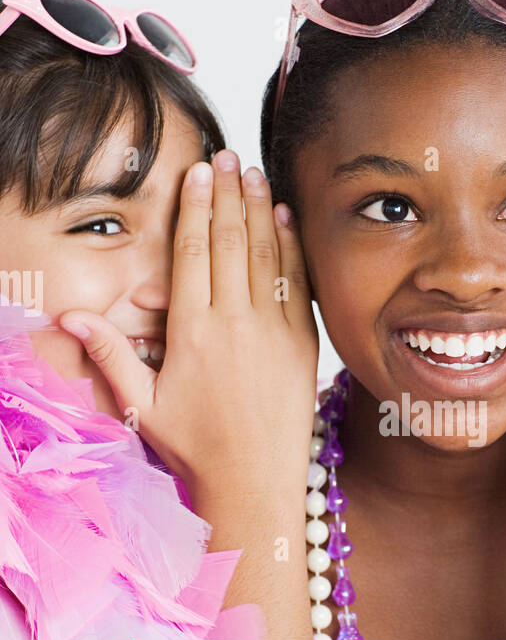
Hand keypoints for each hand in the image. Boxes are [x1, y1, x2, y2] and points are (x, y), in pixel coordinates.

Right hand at [58, 153, 318, 492]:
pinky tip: (285, 217)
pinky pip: (296, 281)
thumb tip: (70, 318)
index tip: (196, 172)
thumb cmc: (195, 448)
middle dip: (228, 192)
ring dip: (261, 207)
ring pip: (266, 253)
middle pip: (231, 239)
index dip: (195, 206)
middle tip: (227, 156)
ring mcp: (274, 330)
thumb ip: (109, 355)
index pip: (193, 251)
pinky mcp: (303, 343)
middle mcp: (235, 323)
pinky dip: (291, 245)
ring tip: (255, 172)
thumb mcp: (142, 405)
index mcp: (192, 331)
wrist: (255, 483)